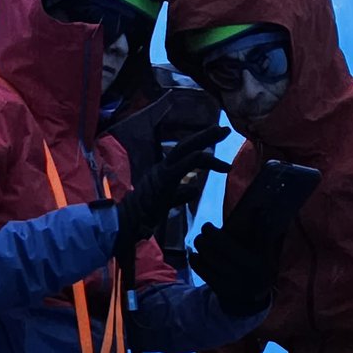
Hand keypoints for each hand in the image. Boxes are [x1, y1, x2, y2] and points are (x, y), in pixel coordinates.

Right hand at [116, 123, 225, 255]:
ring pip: (183, 149)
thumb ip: (180, 194)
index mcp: (164, 171)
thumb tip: (195, 189)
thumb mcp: (167, 202)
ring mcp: (161, 172)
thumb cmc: (144, 214)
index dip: (204, 151)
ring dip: (203, 140)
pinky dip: (193, 160)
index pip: (186, 155)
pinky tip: (207, 156)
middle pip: (186, 145)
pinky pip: (179, 167)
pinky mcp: (162, 181)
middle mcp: (162, 167)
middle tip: (226, 129)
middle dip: (206, 136)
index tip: (224, 157)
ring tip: (222, 133)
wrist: (126, 223)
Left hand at [190, 219, 275, 316]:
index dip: (211, 232)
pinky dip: (195, 261)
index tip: (207, 226)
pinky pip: (202, 272)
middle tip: (202, 233)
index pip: (225, 243)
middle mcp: (241, 274)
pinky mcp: (219, 290)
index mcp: (253, 262)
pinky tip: (195, 255)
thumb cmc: (258, 270)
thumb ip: (261, 234)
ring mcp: (229, 284)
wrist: (253, 300)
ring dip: (199, 248)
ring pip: (207, 260)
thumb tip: (260, 210)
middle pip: (213, 250)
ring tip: (200, 242)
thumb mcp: (265, 254)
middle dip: (203, 239)